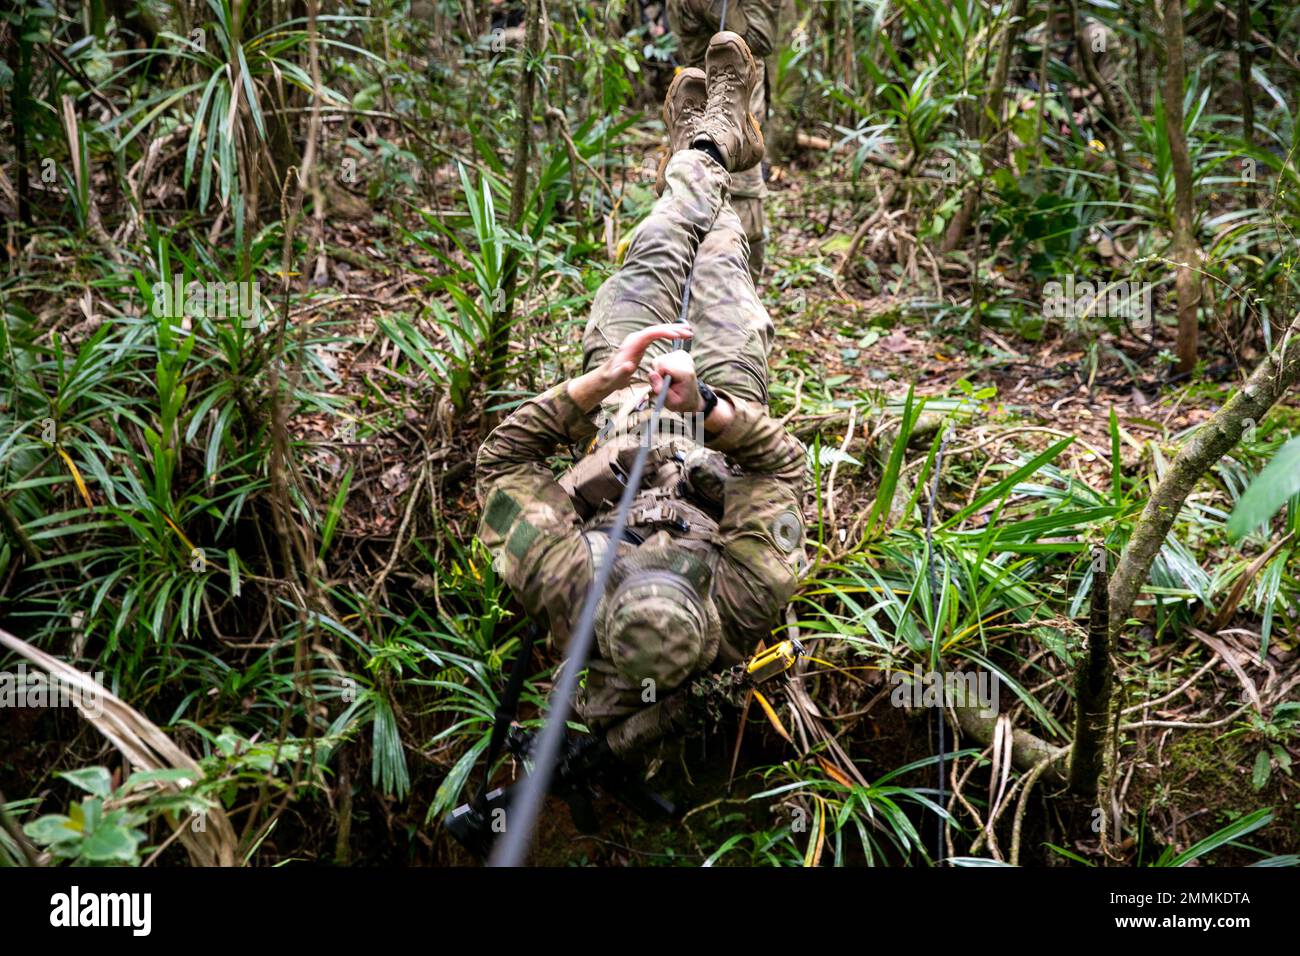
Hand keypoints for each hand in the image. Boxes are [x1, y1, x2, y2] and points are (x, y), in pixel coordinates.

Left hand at [567, 323, 692, 411]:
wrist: (607, 376)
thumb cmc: (613, 378)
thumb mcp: (617, 377)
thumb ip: (622, 372)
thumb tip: (629, 365)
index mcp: (632, 343)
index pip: (651, 333)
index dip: (665, 332)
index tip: (678, 335)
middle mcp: (636, 338)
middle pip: (657, 329)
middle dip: (674, 329)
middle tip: (689, 332)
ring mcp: (639, 339)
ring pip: (658, 330)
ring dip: (673, 330)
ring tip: (688, 332)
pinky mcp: (641, 343)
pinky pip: (657, 335)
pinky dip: (668, 335)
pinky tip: (678, 336)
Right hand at [649, 350, 699, 413]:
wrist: (691, 398)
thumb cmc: (681, 401)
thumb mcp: (670, 402)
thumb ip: (660, 389)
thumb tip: (651, 373)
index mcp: (685, 373)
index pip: (662, 364)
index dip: (657, 374)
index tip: (661, 384)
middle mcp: (686, 360)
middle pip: (659, 360)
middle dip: (658, 372)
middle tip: (665, 383)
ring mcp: (683, 355)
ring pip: (659, 359)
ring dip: (660, 371)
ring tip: (669, 380)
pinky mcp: (680, 353)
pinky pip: (662, 358)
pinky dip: (663, 367)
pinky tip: (671, 374)